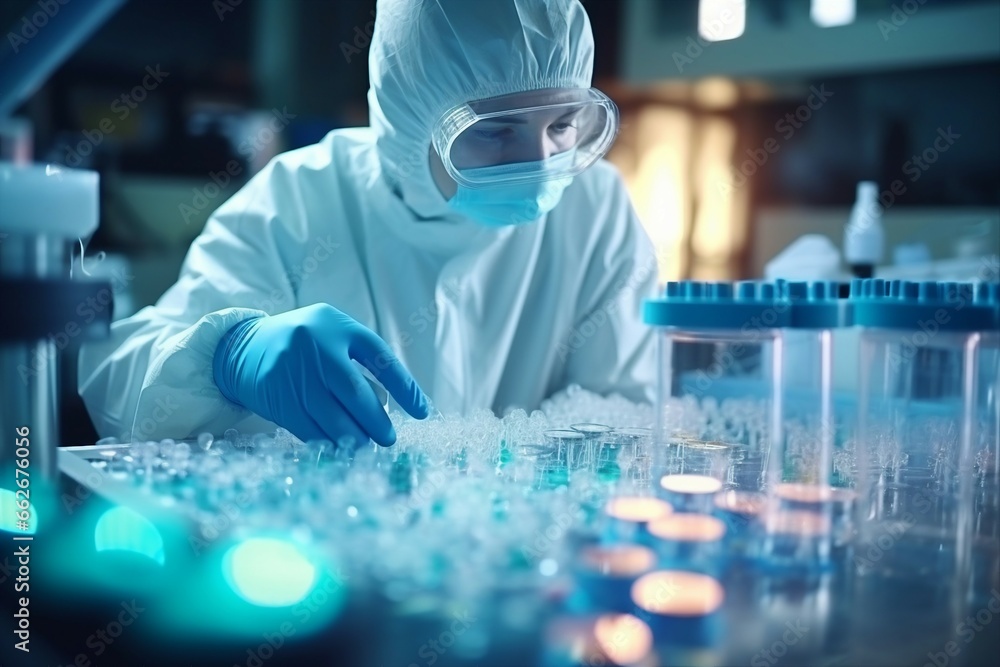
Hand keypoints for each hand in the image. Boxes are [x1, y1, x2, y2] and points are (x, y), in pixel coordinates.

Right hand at [213, 303, 427, 445]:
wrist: (242, 348)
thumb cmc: (304, 345)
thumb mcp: (333, 337)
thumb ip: (361, 361)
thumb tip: (397, 403)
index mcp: (337, 326)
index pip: (379, 357)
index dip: (405, 386)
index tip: (422, 411)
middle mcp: (314, 345)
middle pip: (354, 391)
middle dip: (375, 420)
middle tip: (389, 438)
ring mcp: (292, 370)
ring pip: (329, 414)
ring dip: (353, 437)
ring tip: (366, 447)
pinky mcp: (275, 394)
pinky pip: (307, 426)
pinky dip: (326, 441)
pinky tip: (340, 449)